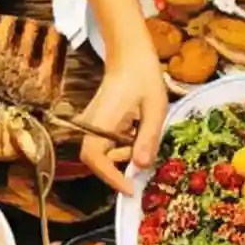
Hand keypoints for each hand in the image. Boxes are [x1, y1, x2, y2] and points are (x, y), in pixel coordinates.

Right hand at [79, 42, 169, 194]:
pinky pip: (107, 143)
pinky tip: (139, 128)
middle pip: (99, 161)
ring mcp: (92, 125)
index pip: (97, 160)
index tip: (130, 190)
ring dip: (126, 153)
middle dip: (123, 164)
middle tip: (146, 153)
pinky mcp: (97, 123)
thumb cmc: (143, 77)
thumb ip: (147, 138)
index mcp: (101, 122)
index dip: (112, 178)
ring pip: (105, 153)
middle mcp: (90, 126)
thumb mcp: (154, 108)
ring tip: (144, 131)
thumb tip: (141, 167)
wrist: (130, 55)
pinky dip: (124, 144)